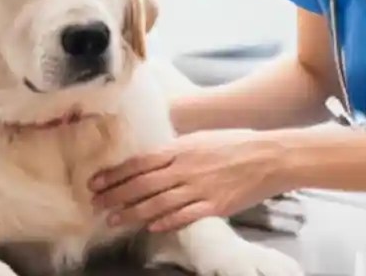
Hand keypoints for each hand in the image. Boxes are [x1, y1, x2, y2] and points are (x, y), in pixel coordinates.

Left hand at [88, 129, 286, 232]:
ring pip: (157, 203)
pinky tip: (150, 226)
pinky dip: (166, 221)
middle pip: (142, 184)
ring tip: (113, 219)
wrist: (270, 155)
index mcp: (181, 148)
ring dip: (132, 212)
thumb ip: (176, 150)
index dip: (115, 173)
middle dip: (115, 195)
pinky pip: (184, 215)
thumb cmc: (236, 143)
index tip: (96, 181)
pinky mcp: (214, 205)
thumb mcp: (201, 138)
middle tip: (95, 204)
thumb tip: (152, 157)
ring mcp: (199, 187)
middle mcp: (185, 168)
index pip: (139, 162)